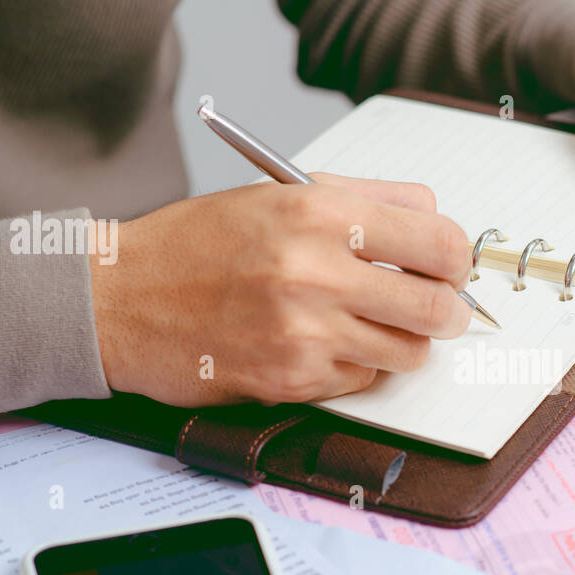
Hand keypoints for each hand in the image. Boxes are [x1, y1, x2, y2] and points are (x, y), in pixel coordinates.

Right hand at [90, 174, 471, 407]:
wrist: (119, 300)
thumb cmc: (198, 243)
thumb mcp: (278, 193)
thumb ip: (367, 197)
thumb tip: (435, 216)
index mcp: (319, 212)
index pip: (440, 242)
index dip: (456, 259)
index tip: (449, 265)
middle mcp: (316, 272)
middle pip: (439, 307)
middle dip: (447, 309)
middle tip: (435, 306)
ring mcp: (305, 333)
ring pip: (410, 352)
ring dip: (402, 341)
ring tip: (370, 322)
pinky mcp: (292, 380)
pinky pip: (362, 379)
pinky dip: (354, 365)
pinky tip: (320, 343)